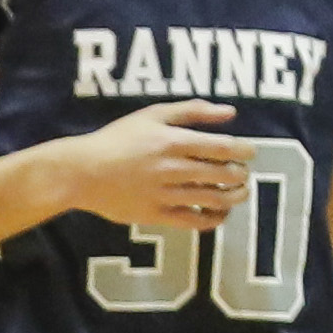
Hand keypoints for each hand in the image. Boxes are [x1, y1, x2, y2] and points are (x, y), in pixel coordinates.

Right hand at [56, 99, 254, 232]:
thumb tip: (231, 112)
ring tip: (238, 193)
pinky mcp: (156, 215)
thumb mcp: (153, 115)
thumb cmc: (118, 139)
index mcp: (173, 141)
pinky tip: (219, 214)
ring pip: (213, 199)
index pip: (223, 148)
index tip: (250, 152)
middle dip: (241, 175)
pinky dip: (213, 219)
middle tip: (242, 173)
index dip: (244, 151)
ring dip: (234, 197)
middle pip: (223, 175)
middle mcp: (172, 169)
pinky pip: (194, 221)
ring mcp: (164, 194)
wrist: (82, 172)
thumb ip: (193, 111)